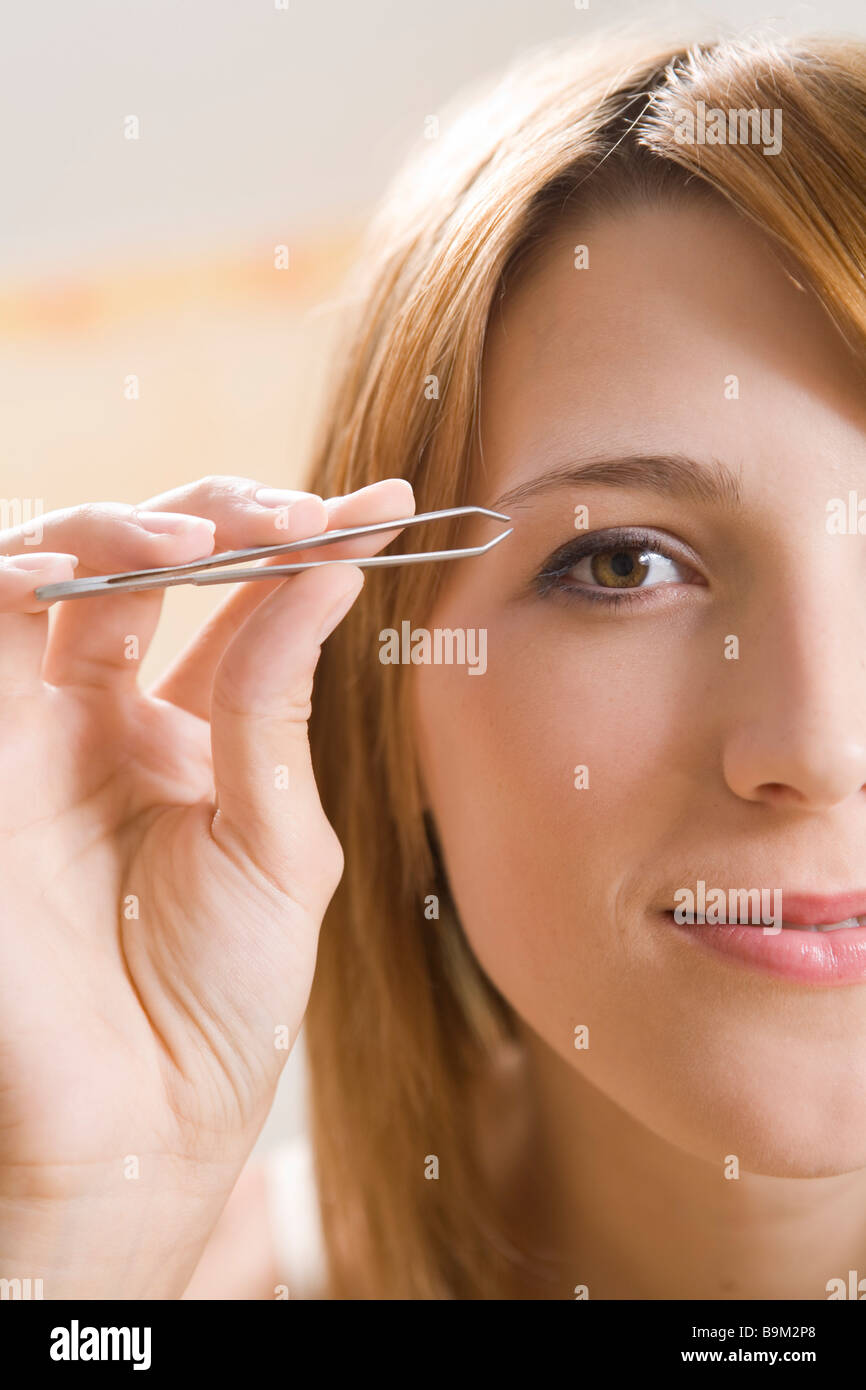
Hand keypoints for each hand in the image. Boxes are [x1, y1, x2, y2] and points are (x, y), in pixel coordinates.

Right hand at [0, 474, 412, 1295]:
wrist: (137, 1121)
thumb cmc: (216, 1001)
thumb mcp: (275, 838)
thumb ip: (277, 704)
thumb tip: (328, 573)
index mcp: (184, 737)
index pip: (239, 604)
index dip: (305, 544)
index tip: (385, 505)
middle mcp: (99, 716)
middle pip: (145, 562)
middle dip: (226, 517)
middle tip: (307, 513)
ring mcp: (29, 729)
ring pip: (50, 568)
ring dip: (123, 531)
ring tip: (209, 540)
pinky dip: (17, 576)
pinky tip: (75, 571)